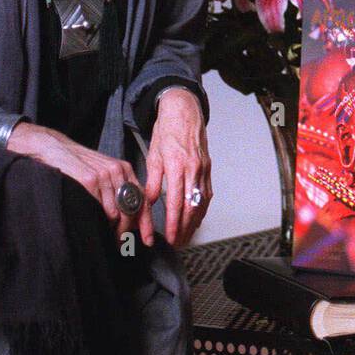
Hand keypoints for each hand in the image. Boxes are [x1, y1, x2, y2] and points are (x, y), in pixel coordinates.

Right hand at [8, 122, 143, 241]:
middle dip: (128, 231)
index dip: (146, 222)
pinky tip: (97, 224)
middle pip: (132, 209)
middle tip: (122, 244)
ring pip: (117, 213)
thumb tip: (129, 218)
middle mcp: (118, 172)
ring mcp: (104, 176)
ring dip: (114, 230)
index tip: (148, 240)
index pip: (143, 199)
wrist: (56, 149)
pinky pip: (101, 208)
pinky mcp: (90, 180)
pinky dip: (101, 220)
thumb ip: (118, 189)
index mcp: (124, 170)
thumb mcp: (104, 172)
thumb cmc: (79, 164)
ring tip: (109, 238)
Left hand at [144, 88, 211, 248]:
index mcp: (176, 166)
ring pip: (201, 203)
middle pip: (191, 207)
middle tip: (178, 242)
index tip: (170, 236)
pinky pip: (206, 193)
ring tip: (187, 235)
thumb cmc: (168, 130)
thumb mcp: (153, 155)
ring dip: (195, 222)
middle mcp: (193, 169)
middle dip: (184, 228)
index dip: (173, 223)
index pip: (175, 202)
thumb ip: (151, 181)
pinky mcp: (208, 168)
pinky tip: (197, 217)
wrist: (185, 111)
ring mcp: (203, 169)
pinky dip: (202, 209)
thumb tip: (146, 201)